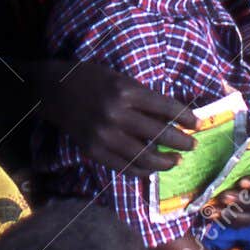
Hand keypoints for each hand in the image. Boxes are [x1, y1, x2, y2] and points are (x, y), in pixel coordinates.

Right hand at [34, 60, 197, 176]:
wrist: (52, 90)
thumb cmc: (90, 78)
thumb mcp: (119, 78)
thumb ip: (143, 97)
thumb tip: (171, 117)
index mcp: (125, 91)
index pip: (166, 107)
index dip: (186, 117)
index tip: (196, 124)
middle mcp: (116, 114)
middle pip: (159, 134)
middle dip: (182, 141)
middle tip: (192, 145)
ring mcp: (104, 135)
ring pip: (144, 156)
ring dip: (166, 161)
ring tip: (176, 161)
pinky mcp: (94, 150)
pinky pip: (124, 167)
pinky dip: (142, 171)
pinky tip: (152, 169)